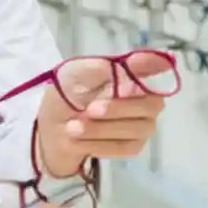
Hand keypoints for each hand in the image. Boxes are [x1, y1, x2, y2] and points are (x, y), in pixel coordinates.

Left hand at [36, 58, 168, 176]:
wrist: (51, 127)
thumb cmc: (67, 95)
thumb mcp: (78, 74)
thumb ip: (108, 67)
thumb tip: (144, 59)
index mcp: (130, 75)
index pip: (153, 67)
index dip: (154, 66)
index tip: (155, 65)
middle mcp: (143, 99)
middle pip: (150, 105)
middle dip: (118, 109)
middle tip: (89, 110)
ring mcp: (142, 125)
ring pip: (136, 129)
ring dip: (101, 129)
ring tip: (72, 128)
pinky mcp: (132, 147)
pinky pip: (125, 148)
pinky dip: (100, 145)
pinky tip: (81, 141)